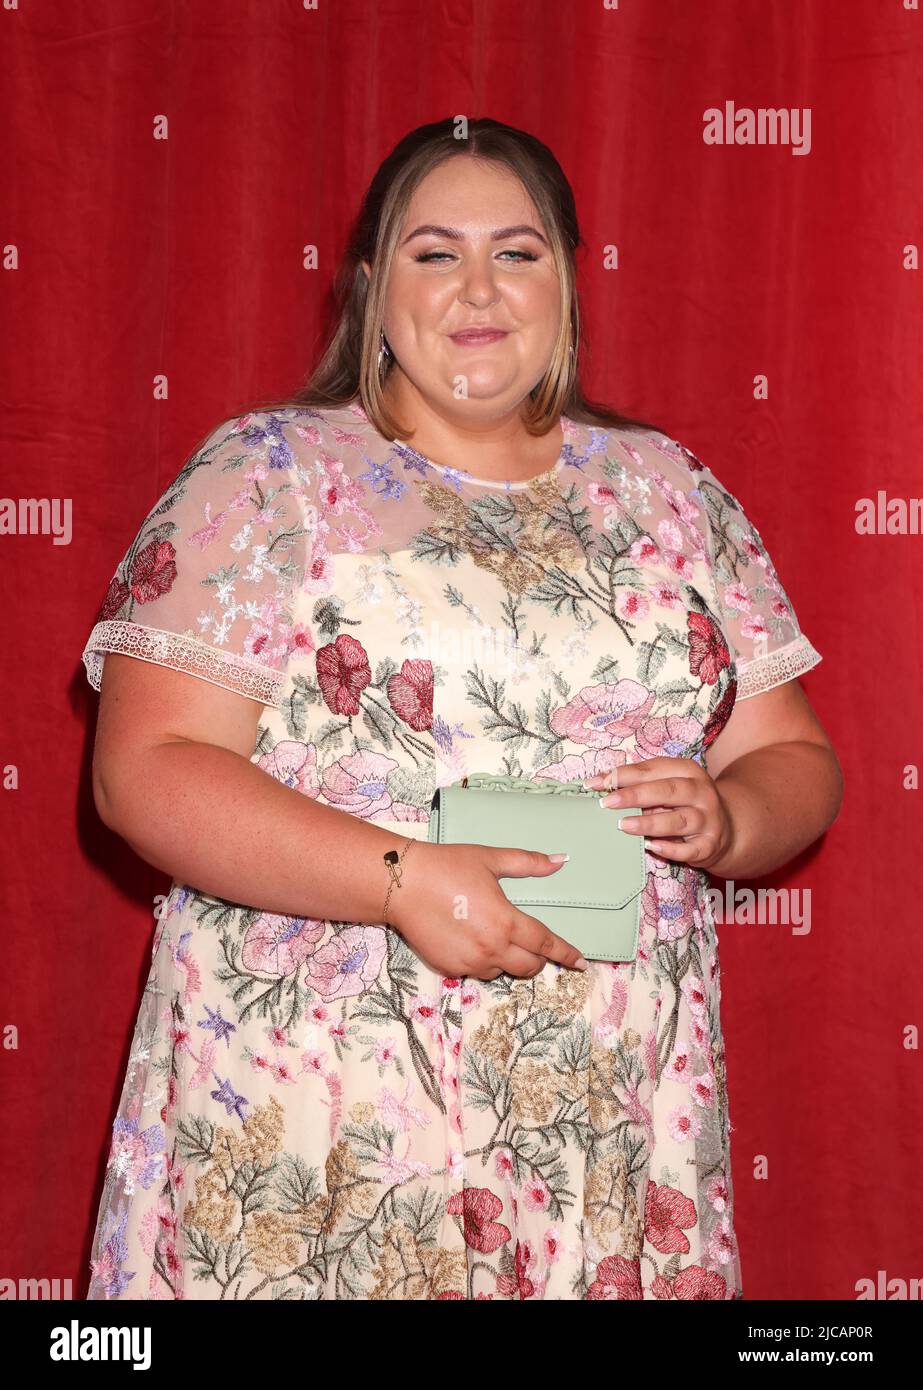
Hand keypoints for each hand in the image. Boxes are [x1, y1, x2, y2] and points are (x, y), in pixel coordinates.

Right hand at [384, 841, 588, 980]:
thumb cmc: (446, 866)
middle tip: (532, 945)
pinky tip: (470, 940)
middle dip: (537, 960)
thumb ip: (527, 863)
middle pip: (528, 967)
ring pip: (502, 971)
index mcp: (506, 922)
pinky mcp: (449, 968)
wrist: (400, 884)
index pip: (546, 945)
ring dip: (507, 960)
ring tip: (494, 935)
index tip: (582, 963)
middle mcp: (491, 948)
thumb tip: (560, 861)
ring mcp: (469, 962)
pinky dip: (481, 961)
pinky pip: (476, 972)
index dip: (566, 954)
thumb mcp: (490, 859)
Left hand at [585, 756, 734, 869]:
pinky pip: (690, 849)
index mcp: (688, 771)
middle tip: (607, 803)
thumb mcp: (666, 785)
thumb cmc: (684, 803)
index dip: (625, 775)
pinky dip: (671, 849)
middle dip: (636, 795)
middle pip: (668, 791)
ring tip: (623, 826)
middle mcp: (701, 793)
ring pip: (679, 820)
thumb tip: (598, 781)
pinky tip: (651, 847)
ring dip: (650, 823)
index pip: (653, 769)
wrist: (726, 828)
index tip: (598, 783)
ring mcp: (708, 819)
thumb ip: (636, 782)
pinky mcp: (709, 845)